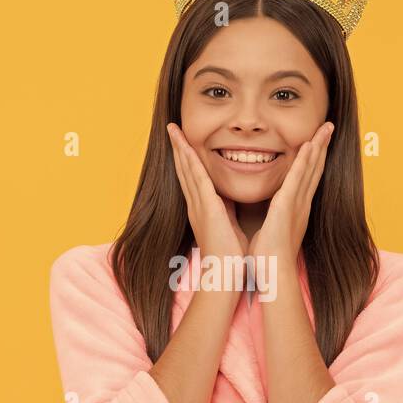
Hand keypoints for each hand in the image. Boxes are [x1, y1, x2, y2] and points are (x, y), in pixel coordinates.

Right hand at [167, 123, 247, 261]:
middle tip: (172, 129)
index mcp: (202, 209)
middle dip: (178, 148)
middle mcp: (196, 205)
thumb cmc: (230, 255)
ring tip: (174, 130)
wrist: (225, 273)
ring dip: (180, 149)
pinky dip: (191, 161)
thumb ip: (227, 210)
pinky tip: (186, 147)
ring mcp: (199, 205)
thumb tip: (230, 198)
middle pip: (184, 170)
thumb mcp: (229, 225)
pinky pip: (197, 178)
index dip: (187, 159)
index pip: (192, 178)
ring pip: (187, 170)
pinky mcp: (206, 206)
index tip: (183, 142)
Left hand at [250, 121, 332, 262]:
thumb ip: (273, 218)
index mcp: (297, 209)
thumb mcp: (272, 230)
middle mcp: (302, 204)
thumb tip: (269, 215)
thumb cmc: (269, 257)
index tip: (318, 142)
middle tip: (329, 127)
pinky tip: (310, 145)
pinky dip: (305, 161)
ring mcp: (297, 203)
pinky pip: (298, 178)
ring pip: (311, 169)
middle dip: (322, 147)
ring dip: (318, 147)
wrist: (271, 272)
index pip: (307, 178)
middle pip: (315, 169)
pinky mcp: (288, 205)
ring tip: (325, 127)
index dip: (314, 159)